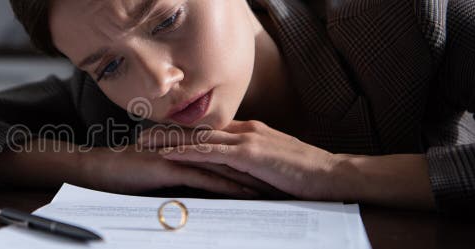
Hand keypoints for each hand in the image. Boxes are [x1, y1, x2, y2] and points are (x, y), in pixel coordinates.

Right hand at [82, 145, 259, 198]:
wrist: (98, 168)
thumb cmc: (126, 170)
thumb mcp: (160, 168)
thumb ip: (182, 168)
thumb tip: (201, 179)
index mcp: (187, 143)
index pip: (225, 150)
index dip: (249, 159)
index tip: (272, 169)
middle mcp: (187, 145)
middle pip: (230, 155)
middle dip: (256, 167)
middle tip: (282, 177)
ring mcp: (179, 154)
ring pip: (222, 166)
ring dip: (248, 177)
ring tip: (272, 188)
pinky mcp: (170, 168)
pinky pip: (204, 177)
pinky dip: (226, 186)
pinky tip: (243, 194)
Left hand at [141, 120, 346, 200]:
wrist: (333, 175)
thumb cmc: (307, 175)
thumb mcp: (274, 166)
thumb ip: (252, 165)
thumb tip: (233, 173)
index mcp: (252, 132)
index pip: (211, 128)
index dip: (184, 130)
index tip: (160, 131)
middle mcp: (246, 130)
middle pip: (199, 129)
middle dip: (168, 130)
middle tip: (142, 132)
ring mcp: (248, 140)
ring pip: (199, 137)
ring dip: (169, 139)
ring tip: (144, 141)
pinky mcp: (250, 155)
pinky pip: (211, 152)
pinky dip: (187, 152)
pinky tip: (168, 154)